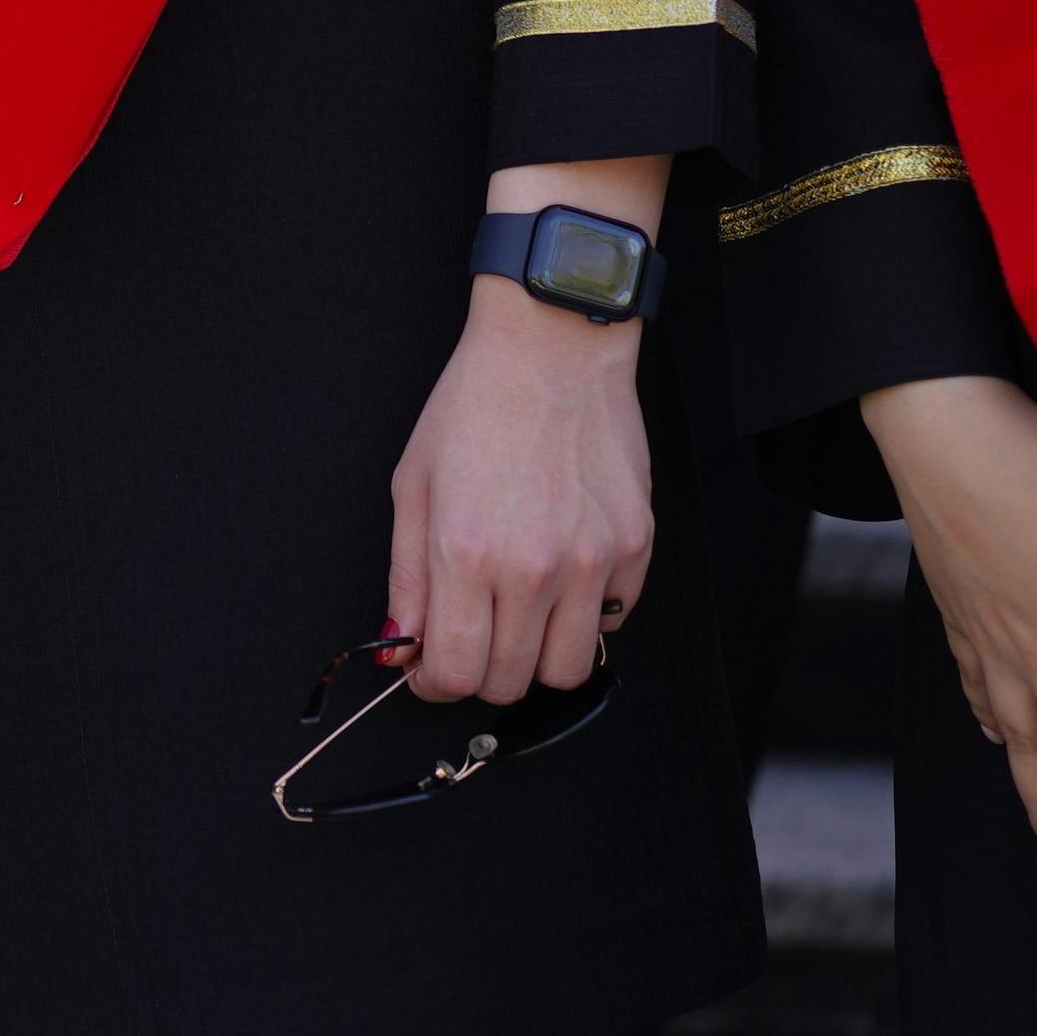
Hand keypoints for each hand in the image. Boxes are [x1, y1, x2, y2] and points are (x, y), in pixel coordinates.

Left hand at [386, 180, 656, 705]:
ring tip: (518, 614)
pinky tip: (560, 577)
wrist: (550, 353)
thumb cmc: (474, 408)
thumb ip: (407, 580)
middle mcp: (533, 568)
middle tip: (471, 637)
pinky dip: (585, 618)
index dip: (435, 682)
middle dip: (481, 672)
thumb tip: (401, 649)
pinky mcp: (635, 550)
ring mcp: (592, 562)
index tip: (430, 669)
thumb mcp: (413, 488)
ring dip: (536, 657)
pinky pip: (612, 623)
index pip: (455, 671)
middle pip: (512, 682)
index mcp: (466, 553)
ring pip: (568, 670)